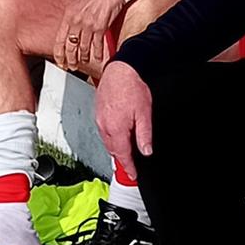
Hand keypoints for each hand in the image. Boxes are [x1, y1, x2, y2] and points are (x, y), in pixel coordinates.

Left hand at [56, 0, 127, 77]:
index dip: (59, 53)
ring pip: (83, 47)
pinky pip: (97, 45)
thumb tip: (69, 34)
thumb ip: (73, 19)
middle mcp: (77, 21)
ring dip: (83, 58)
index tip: (60, 61)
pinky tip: (97, 58)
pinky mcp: (101, 27)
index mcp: (69, 15)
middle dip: (70, 59)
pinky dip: (97, 53)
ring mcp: (88, 25)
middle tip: (71, 66)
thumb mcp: (78, 5)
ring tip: (84, 62)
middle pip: (70, 46)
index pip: (59, 39)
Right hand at [94, 61, 152, 180]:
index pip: (122, 155)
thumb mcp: (144, 114)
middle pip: (113, 150)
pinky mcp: (98, 111)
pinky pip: (104, 130)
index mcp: (116, 129)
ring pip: (107, 140)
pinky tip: (118, 134)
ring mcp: (99, 118)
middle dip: (121, 159)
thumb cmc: (133, 87)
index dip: (128, 167)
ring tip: (125, 152)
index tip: (133, 174)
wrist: (122, 70)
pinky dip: (111, 136)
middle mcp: (105, 125)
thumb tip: (146, 151)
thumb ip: (144, 135)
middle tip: (130, 166)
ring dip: (116, 148)